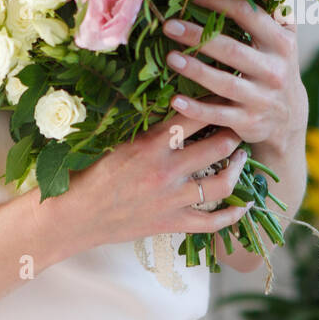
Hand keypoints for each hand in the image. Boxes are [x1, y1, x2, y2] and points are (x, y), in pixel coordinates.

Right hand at [52, 111, 250, 250]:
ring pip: (222, 183)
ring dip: (237, 168)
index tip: (224, 95)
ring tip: (241, 156)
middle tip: (239, 125)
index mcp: (151, 145)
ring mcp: (172, 200)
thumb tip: (178, 111)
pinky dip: (232, 215)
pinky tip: (244, 205)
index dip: (214, 103)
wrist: (75, 215)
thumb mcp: (119, 143)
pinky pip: (212, 222)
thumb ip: (150, 132)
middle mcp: (167, 171)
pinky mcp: (172, 223)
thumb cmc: (91, 174)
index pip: (194, 115)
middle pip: (218, 146)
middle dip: (234, 133)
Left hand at [160, 0, 307, 151]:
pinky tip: (175, 100)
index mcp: (281, 43)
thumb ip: (273, 6)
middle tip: (168, 25)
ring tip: (170, 57)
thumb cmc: (277, 67)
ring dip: (194, 70)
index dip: (217, 1)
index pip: (248, 14)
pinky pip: (218, 114)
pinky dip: (196, 109)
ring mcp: (261, 98)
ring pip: (224, 83)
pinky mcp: (248, 122)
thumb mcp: (283, 37)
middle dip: (198, 36)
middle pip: (232, 49)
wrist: (289, 120)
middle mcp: (274, 70)